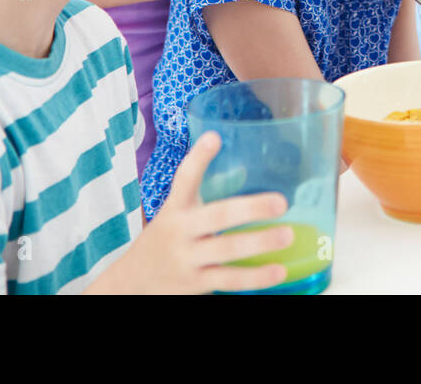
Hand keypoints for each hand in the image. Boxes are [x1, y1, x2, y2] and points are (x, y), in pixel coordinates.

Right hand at [98, 133, 293, 293]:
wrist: (133, 282)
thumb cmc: (167, 239)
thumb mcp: (176, 213)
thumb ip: (202, 195)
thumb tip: (247, 168)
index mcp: (176, 209)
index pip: (184, 179)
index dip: (198, 158)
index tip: (214, 137)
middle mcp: (180, 231)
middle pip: (218, 216)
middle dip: (251, 208)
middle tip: (282, 202)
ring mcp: (188, 259)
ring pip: (227, 249)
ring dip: (259, 243)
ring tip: (287, 235)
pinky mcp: (196, 283)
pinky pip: (229, 280)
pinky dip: (256, 278)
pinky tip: (280, 271)